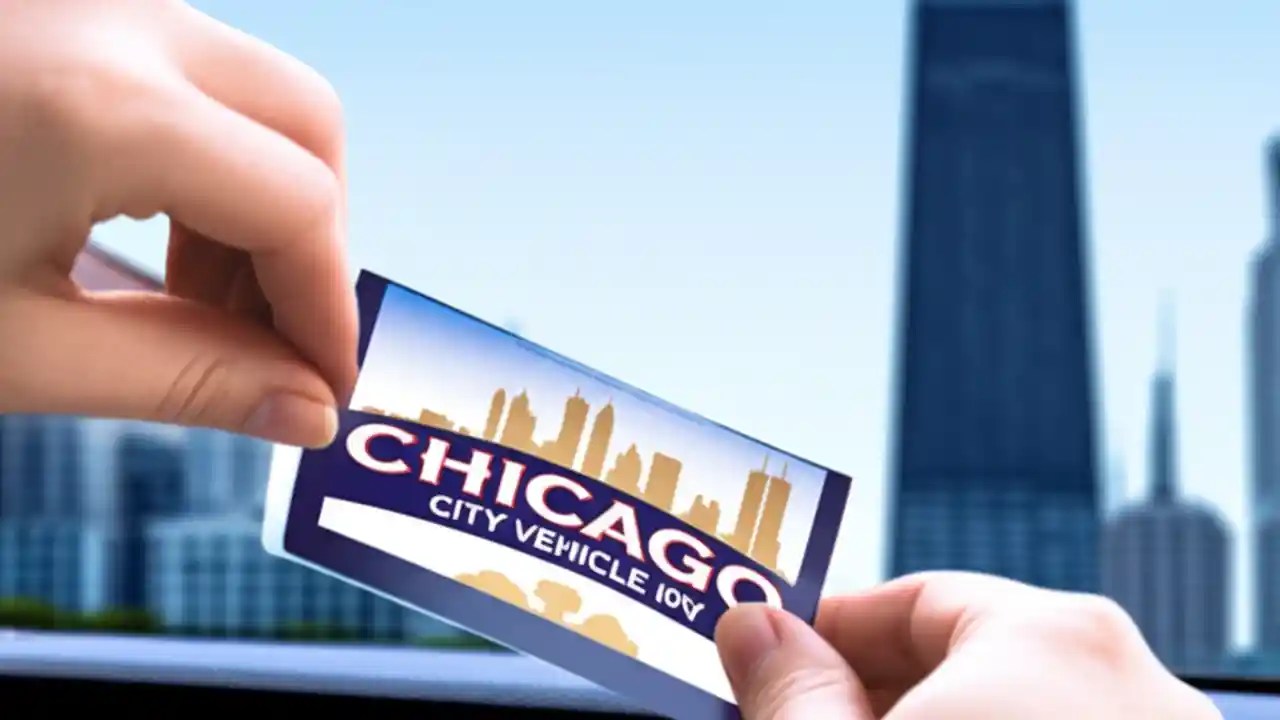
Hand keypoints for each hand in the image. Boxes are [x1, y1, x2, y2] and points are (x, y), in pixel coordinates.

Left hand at [0, 0, 355, 446]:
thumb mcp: (15, 351)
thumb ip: (185, 379)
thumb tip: (307, 410)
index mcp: (103, 108)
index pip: (299, 206)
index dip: (329, 311)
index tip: (325, 386)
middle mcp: (114, 19)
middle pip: (306, 123)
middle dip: (312, 245)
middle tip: (269, 342)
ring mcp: (88, 0)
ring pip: (253, 94)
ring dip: (257, 203)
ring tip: (194, 299)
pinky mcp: (64, 9)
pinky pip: (186, 73)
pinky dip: (203, 158)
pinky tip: (147, 230)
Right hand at [715, 571, 1221, 718]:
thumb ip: (793, 692)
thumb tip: (752, 628)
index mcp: (1053, 639)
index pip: (910, 599)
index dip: (821, 628)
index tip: (765, 656)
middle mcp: (1132, 683)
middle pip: (967, 661)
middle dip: (870, 692)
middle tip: (796, 718)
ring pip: (1016, 712)